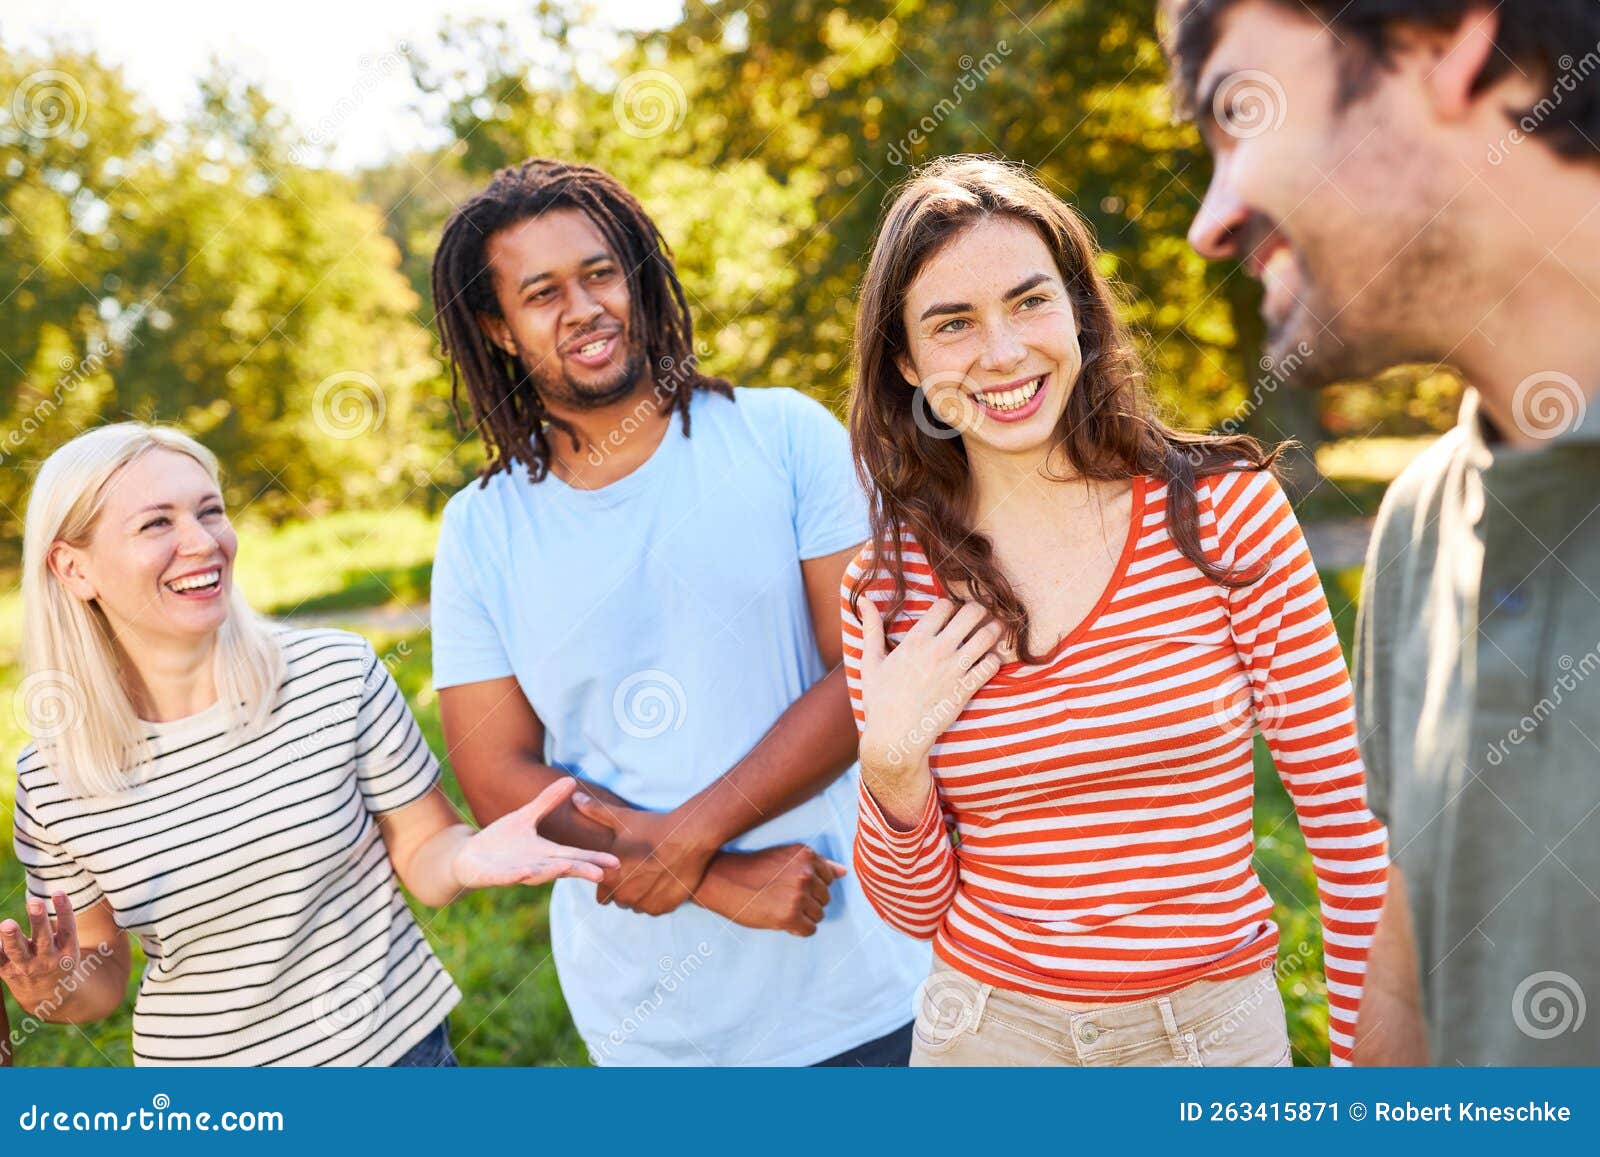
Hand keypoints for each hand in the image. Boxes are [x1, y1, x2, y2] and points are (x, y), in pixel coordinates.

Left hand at [0, 894, 78, 1010]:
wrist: (47, 996)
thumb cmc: (58, 959)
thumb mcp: (68, 947)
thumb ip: (63, 925)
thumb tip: (56, 893)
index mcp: (66, 952)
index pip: (67, 929)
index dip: (64, 910)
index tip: (58, 892)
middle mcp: (47, 960)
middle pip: (43, 939)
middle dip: (38, 920)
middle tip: (35, 901)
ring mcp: (26, 967)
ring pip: (18, 952)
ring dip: (11, 937)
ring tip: (7, 924)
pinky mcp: (7, 972)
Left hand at [453, 778, 620, 889]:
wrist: (468, 856)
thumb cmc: (501, 840)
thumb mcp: (526, 817)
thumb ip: (548, 801)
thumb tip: (571, 780)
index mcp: (545, 853)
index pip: (575, 856)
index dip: (594, 859)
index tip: (615, 862)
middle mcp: (535, 865)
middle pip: (562, 869)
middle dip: (581, 870)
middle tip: (602, 874)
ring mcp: (515, 873)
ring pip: (538, 874)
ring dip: (553, 871)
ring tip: (570, 866)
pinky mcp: (494, 876)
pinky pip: (507, 877)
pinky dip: (516, 875)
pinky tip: (525, 871)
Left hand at [570, 793, 716, 915]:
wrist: (689, 837)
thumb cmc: (653, 827)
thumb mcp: (622, 819)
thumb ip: (595, 812)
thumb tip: (576, 797)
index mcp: (609, 879)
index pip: (602, 895)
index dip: (611, 882)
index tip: (623, 870)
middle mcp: (624, 896)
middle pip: (621, 900)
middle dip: (627, 889)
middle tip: (640, 869)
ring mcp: (644, 905)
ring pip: (638, 905)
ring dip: (642, 895)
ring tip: (653, 874)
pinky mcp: (664, 908)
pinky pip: (656, 908)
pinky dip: (659, 899)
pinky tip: (666, 879)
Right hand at [695, 844, 846, 936]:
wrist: (721, 880)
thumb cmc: (752, 869)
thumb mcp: (785, 857)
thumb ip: (817, 865)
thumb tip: (844, 872)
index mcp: (806, 854)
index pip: (828, 878)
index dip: (810, 886)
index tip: (790, 886)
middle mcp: (806, 872)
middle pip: (825, 898)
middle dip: (808, 902)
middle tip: (781, 898)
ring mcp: (799, 894)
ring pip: (819, 915)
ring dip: (802, 916)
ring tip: (779, 907)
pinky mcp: (790, 915)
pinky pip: (810, 930)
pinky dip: (797, 929)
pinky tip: (780, 919)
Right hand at [857, 596, 1002, 776]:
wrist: (894, 736)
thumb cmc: (880, 700)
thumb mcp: (870, 662)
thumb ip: (870, 629)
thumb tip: (863, 599)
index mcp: (915, 640)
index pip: (944, 605)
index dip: (950, 607)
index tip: (950, 616)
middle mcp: (937, 650)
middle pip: (972, 612)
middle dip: (978, 610)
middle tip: (978, 618)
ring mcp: (954, 670)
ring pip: (987, 635)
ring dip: (993, 631)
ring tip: (991, 634)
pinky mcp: (966, 689)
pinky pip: (992, 664)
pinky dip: (994, 659)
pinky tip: (987, 662)